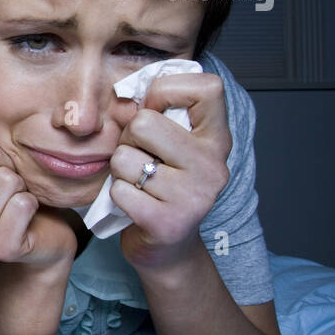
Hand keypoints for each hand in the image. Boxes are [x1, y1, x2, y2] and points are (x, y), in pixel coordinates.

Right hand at [0, 119, 77, 269]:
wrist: (42, 239)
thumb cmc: (16, 197)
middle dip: (9, 164)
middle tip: (13, 184)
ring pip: (7, 179)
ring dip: (23, 186)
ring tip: (19, 199)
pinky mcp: (0, 246)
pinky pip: (22, 203)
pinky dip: (33, 204)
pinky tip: (28, 216)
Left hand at [111, 72, 231, 270]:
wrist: (168, 248)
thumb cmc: (163, 185)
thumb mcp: (170, 144)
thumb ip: (157, 114)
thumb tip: (126, 96)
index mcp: (218, 138)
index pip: (206, 86)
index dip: (166, 91)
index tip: (156, 111)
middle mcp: (213, 164)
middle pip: (144, 122)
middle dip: (128, 138)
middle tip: (141, 158)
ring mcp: (193, 196)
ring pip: (124, 157)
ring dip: (120, 170)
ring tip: (139, 183)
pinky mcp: (167, 222)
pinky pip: (119, 189)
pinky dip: (116, 195)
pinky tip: (135, 204)